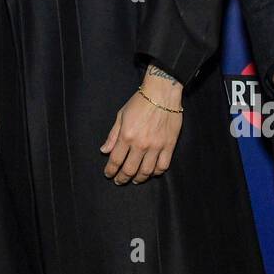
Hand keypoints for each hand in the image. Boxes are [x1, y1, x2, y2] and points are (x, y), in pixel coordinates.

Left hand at [100, 70, 182, 184]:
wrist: (162, 93)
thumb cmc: (140, 102)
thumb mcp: (121, 115)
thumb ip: (113, 135)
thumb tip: (104, 151)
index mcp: (126, 136)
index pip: (115, 160)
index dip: (110, 170)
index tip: (108, 174)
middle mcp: (141, 144)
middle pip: (130, 169)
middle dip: (122, 178)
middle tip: (119, 181)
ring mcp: (156, 146)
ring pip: (147, 171)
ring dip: (139, 178)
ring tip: (135, 180)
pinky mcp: (169, 145)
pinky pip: (163, 166)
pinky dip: (156, 172)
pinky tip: (152, 172)